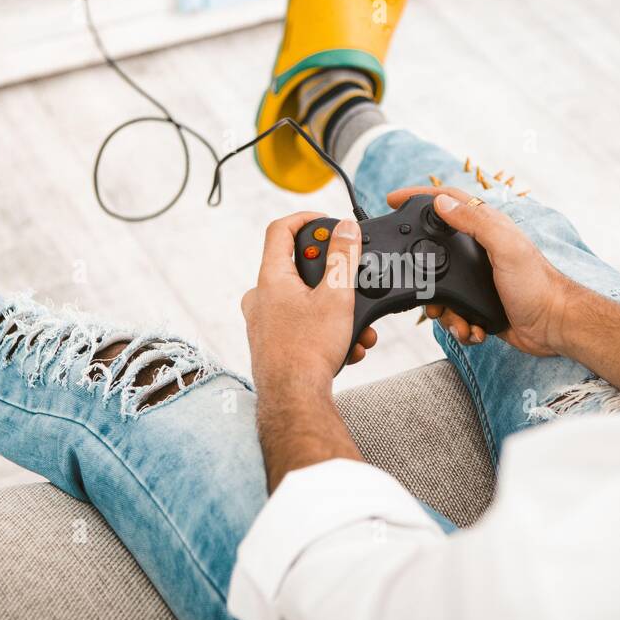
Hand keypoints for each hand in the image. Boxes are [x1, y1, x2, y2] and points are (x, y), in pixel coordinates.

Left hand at [242, 211, 378, 387]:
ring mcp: (264, 322)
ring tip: (358, 329)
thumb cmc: (308, 350)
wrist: (294, 399)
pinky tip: (347, 347)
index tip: (328, 223)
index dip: (306, 219)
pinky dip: (327, 332)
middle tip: (354, 288)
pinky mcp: (272, 344)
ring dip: (337, 312)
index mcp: (271, 278)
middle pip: (299, 268)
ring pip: (305, 302)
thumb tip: (347, 228)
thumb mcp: (336, 295)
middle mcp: (261, 297)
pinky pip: (302, 326)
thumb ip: (343, 256)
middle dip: (335, 280)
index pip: (280, 230)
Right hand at [386, 186, 574, 356]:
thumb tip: (442, 202)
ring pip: (440, 288)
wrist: (553, 326)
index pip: (447, 202)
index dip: (419, 197)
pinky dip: (459, 324)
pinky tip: (473, 328)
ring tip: (456, 319)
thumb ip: (475, 222)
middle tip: (417, 287)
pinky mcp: (478, 304)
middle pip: (434, 250)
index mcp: (486, 228)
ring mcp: (478, 278)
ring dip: (444, 309)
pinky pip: (454, 312)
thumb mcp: (505, 247)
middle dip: (423, 274)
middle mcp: (479, 249)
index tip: (392, 199)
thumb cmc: (537, 285)